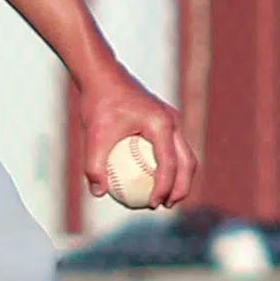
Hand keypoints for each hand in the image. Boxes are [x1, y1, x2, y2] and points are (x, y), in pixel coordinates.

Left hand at [75, 61, 197, 210]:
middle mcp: (172, 121)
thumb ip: (94, 166)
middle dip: (181, 187)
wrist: (102, 75)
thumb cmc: (98, 103)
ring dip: (179, 177)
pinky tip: (149, 178)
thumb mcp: (93, 136)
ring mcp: (170, 119)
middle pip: (187, 161)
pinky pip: (171, 146)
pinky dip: (168, 164)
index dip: (164, 187)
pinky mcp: (164, 119)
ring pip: (184, 154)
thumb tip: (98, 193)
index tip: (154, 204)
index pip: (169, 163)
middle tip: (166, 205)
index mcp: (160, 124)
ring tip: (164, 198)